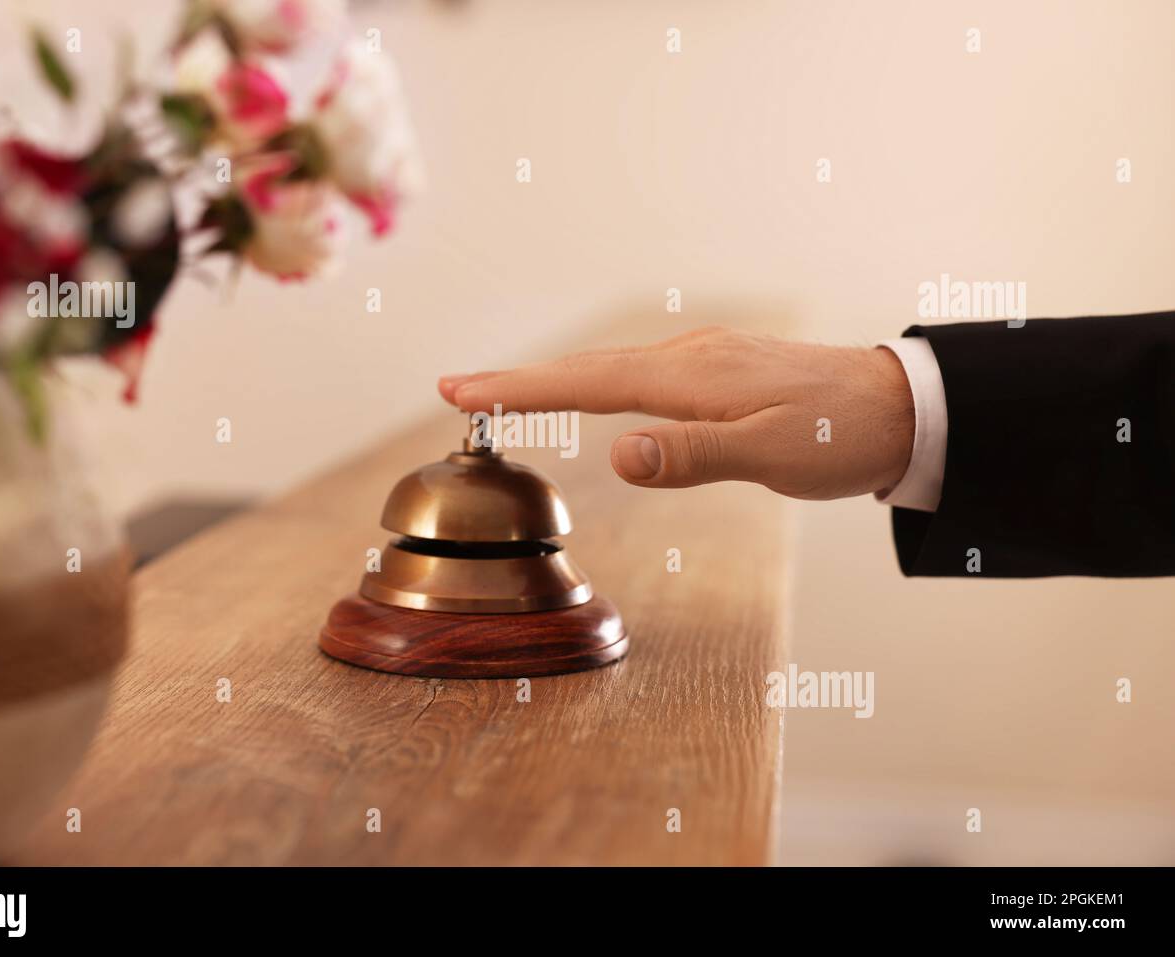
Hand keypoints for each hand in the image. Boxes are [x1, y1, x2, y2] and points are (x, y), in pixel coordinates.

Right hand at [437, 326, 914, 499]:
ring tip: (505, 392)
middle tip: (456, 388)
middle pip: (586, 368)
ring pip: (611, 368)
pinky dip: (596, 382)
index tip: (460, 389)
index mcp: (691, 377)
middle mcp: (688, 357)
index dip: (520, 388)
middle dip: (519, 379)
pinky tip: (591, 391)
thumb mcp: (771, 455)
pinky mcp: (717, 369)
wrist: (902, 407)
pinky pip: (638, 372)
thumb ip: (692, 455)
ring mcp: (703, 358)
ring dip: (553, 379)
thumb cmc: (840, 437)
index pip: (586, 383)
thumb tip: (616, 453)